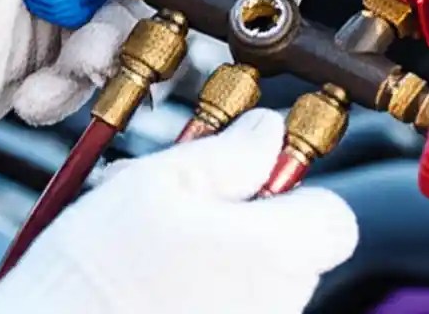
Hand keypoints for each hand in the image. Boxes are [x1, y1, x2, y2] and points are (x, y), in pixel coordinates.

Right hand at [0, 110, 357, 313]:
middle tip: (182, 207)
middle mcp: (278, 305)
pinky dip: (198, 292)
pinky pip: (227, 309)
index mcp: (278, 254)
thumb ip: (229, 152)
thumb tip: (265, 131)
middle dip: (244, 219)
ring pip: (254, 280)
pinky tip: (149, 282)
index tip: (250, 178)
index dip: (295, 189)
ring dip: (216, 255)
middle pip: (291, 248)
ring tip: (150, 244)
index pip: (332, 216)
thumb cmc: (96, 275)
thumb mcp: (159, 182)